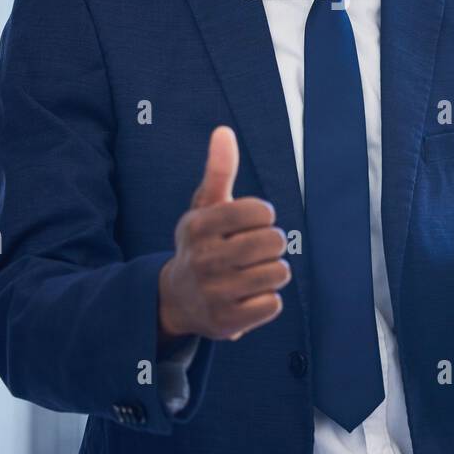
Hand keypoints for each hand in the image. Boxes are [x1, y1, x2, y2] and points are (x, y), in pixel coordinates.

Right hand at [158, 126, 291, 342]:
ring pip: (278, 273)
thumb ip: (219, 169)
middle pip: (273, 242)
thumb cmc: (201, 243)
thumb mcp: (205, 206)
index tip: (250, 222)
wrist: (175, 298)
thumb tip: (224, 131)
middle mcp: (203, 259)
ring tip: (253, 273)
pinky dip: (268, 300)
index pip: (260, 211)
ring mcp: (214, 293)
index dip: (264, 215)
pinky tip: (249, 296)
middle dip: (271, 244)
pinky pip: (273, 304)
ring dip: (273, 272)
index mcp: (199, 226)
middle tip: (254, 250)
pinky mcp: (226, 323)